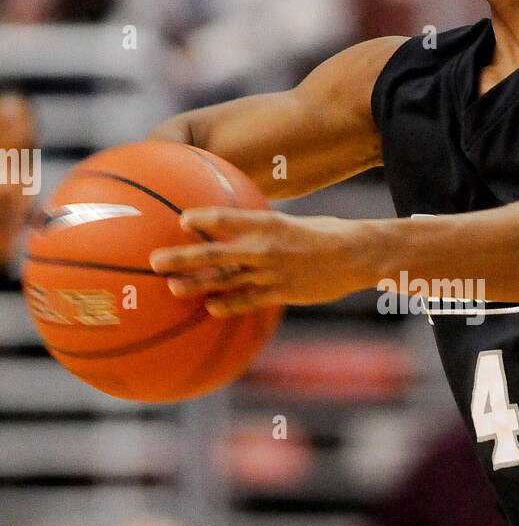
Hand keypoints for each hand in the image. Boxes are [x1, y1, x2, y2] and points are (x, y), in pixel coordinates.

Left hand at [149, 207, 375, 314]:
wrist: (358, 254)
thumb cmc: (325, 233)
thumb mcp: (293, 221)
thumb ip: (264, 225)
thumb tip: (239, 226)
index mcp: (268, 222)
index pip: (228, 217)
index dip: (202, 219)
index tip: (180, 221)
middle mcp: (265, 247)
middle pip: (215, 253)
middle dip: (182, 257)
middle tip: (154, 260)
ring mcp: (273, 272)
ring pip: (227, 279)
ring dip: (197, 284)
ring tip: (172, 288)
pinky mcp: (282, 292)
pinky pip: (249, 301)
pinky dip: (228, 304)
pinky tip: (210, 308)